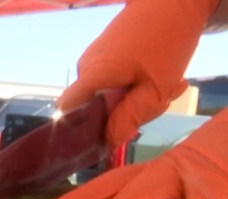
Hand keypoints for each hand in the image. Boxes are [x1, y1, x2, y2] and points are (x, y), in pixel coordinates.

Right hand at [57, 0, 216, 146]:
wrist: (176, 0)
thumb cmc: (166, 43)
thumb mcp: (157, 88)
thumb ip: (131, 117)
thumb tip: (109, 141)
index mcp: (93, 76)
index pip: (66, 110)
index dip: (78, 128)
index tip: (102, 136)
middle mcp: (86, 67)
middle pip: (93, 106)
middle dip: (123, 112)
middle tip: (156, 104)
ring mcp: (95, 58)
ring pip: (107, 94)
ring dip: (134, 97)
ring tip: (165, 86)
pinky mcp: (105, 53)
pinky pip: (113, 79)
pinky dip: (134, 83)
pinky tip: (157, 75)